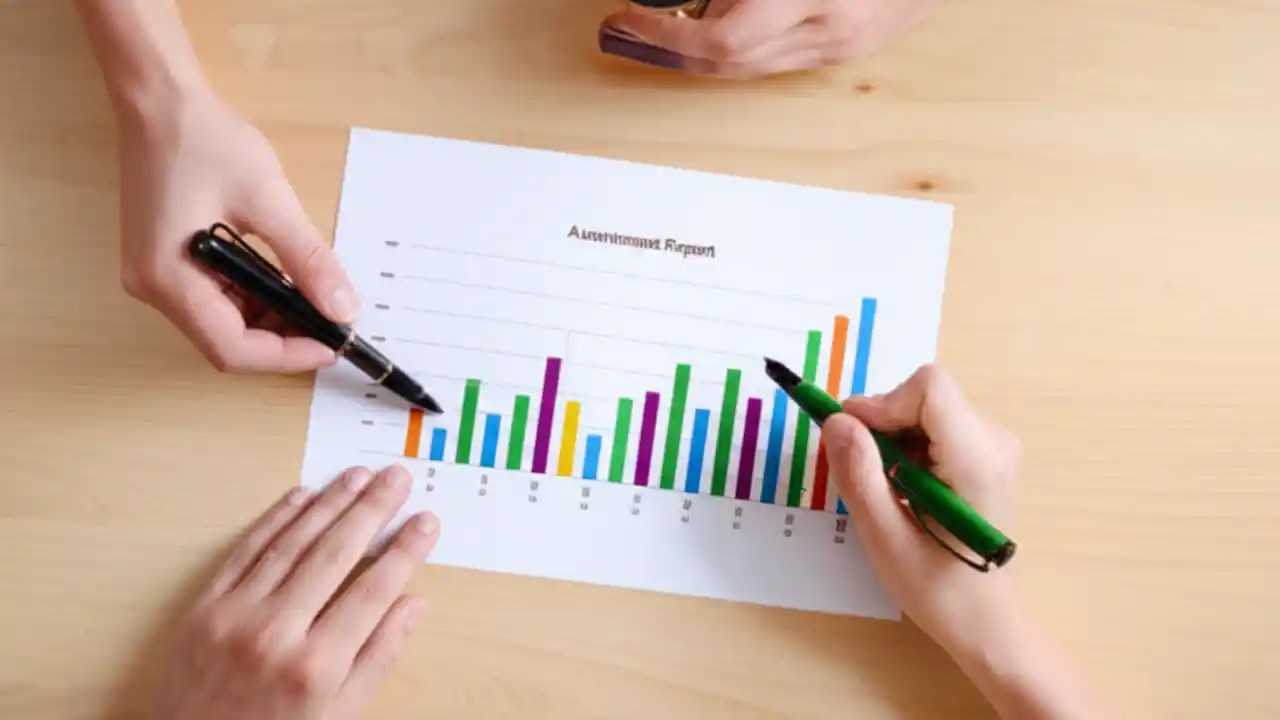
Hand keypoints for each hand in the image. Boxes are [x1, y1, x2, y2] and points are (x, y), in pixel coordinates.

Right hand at [117, 87, 359, 372]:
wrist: (160, 101)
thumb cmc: (206, 140)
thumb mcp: (269, 200)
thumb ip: (307, 260)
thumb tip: (343, 308)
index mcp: (168, 278)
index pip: (231, 348)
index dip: (286, 355)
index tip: (331, 344)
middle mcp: (153, 287)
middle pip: (225, 342)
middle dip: (282, 339)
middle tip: (330, 324)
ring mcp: (155, 276)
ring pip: (220, 323)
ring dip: (270, 321)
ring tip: (314, 303)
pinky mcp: (164, 262)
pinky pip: (212, 299)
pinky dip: (251, 300)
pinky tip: (284, 284)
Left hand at [154, 466, 439, 719]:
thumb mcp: (339, 718)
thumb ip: (377, 659)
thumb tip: (411, 605)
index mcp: (317, 666)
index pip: (374, 590)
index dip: (405, 551)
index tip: (425, 523)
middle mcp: (277, 633)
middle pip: (336, 554)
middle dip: (371, 509)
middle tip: (396, 478)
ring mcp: (236, 615)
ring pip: (292, 543)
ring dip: (329, 503)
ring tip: (358, 475)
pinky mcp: (204, 608)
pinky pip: (246, 551)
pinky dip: (275, 519)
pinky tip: (302, 495)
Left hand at [599, 0, 939, 77]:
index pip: (722, 41)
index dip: (667, 34)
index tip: (630, 19)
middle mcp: (829, 31)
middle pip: (729, 64)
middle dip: (672, 49)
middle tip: (627, 30)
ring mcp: (842, 46)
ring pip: (751, 69)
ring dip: (702, 52)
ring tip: (663, 29)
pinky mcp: (850, 49)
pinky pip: (779, 61)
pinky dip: (742, 48)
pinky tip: (720, 24)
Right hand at [822, 365, 1102, 717]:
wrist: (988, 623)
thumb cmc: (940, 590)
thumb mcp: (886, 539)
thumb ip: (860, 475)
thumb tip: (837, 421)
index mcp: (977, 459)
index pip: (929, 388)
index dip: (882, 404)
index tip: (855, 442)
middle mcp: (995, 441)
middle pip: (924, 397)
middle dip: (884, 427)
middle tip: (869, 479)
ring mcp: (995, 447)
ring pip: (926, 410)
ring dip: (894, 441)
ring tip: (892, 493)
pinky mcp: (987, 456)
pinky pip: (936, 427)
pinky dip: (909, 450)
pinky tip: (908, 492)